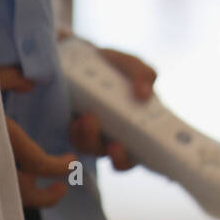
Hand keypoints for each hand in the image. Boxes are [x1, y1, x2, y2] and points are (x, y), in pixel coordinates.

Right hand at [0, 67, 76, 207]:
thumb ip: (7, 77)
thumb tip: (32, 83)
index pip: (37, 161)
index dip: (58, 167)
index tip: (72, 161)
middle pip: (23, 196)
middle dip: (47, 197)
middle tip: (61, 187)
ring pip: (4, 197)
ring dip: (25, 195)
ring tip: (42, 186)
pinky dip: (4, 189)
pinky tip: (11, 180)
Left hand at [66, 47, 153, 170]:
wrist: (81, 58)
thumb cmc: (113, 65)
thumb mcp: (130, 65)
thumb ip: (143, 74)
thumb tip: (145, 94)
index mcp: (140, 125)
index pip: (145, 153)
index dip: (139, 157)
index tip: (128, 148)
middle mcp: (119, 136)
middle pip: (121, 161)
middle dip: (118, 157)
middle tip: (113, 144)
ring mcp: (97, 136)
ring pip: (95, 150)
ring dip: (92, 140)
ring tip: (88, 118)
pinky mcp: (77, 131)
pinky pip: (76, 142)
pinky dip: (76, 134)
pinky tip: (74, 121)